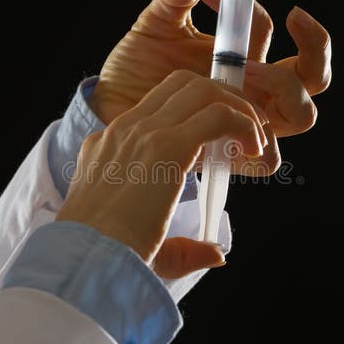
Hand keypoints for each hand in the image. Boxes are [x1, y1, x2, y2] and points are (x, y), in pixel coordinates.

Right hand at [56, 71, 265, 278]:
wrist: (88, 258)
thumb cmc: (106, 257)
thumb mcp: (138, 239)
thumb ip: (181, 246)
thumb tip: (216, 254)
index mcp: (108, 145)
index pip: (157, 107)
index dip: (194, 117)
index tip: (219, 146)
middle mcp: (125, 129)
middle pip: (182, 84)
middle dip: (221, 97)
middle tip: (245, 132)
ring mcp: (145, 132)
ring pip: (202, 90)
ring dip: (238, 108)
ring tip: (255, 140)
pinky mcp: (167, 146)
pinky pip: (219, 115)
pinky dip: (244, 125)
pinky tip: (254, 151)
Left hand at [89, 0, 331, 173]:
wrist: (113, 108)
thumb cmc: (137, 66)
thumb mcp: (153, 24)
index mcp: (243, 57)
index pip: (272, 32)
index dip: (252, 8)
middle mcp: (254, 90)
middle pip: (313, 74)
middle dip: (314, 44)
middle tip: (291, 17)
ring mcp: (248, 123)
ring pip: (301, 114)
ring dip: (283, 87)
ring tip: (243, 71)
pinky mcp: (232, 153)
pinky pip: (267, 159)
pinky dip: (260, 144)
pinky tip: (228, 125)